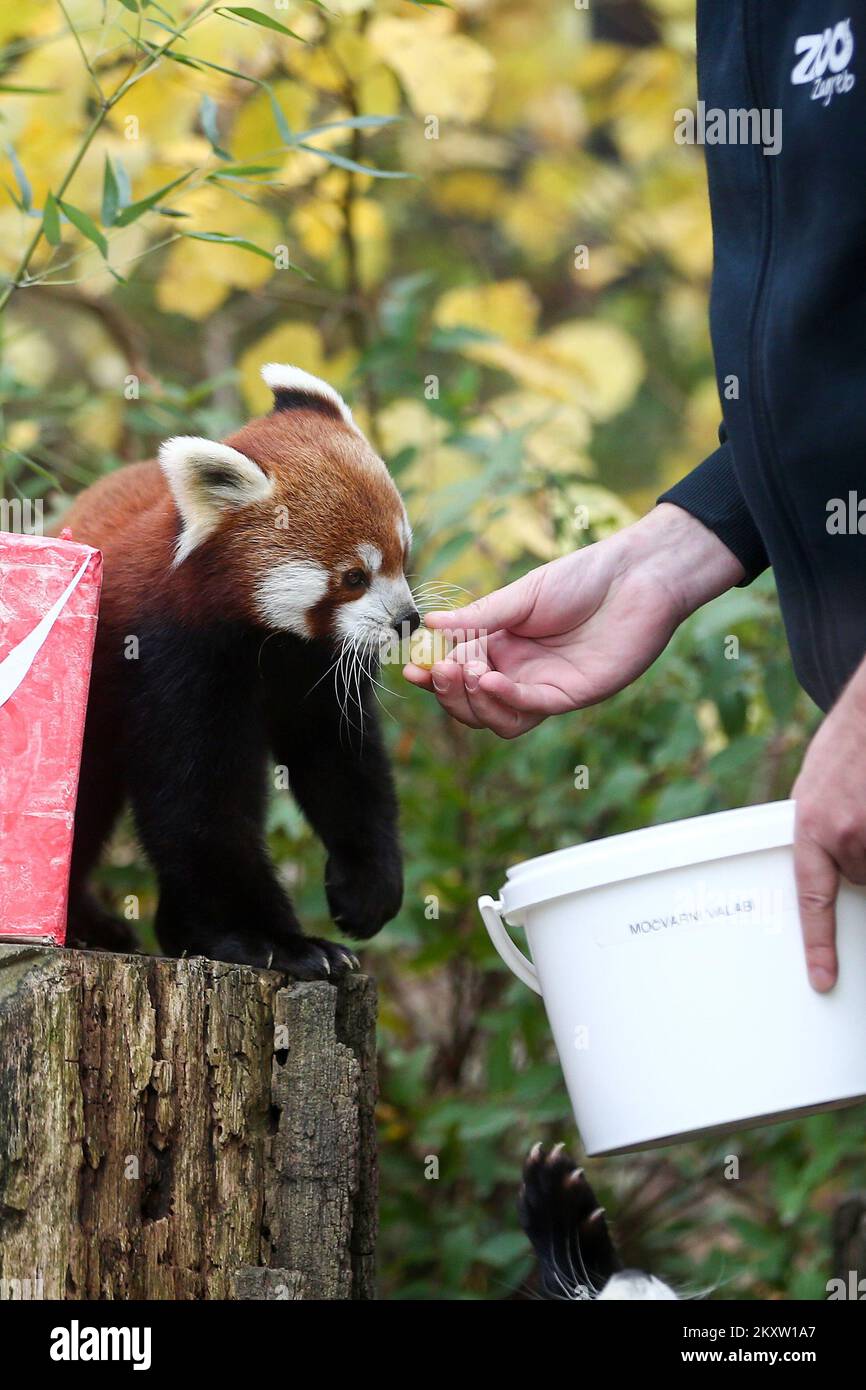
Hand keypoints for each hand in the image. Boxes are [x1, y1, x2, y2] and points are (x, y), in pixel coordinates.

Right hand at [403, 503, 743, 736]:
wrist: (637, 576)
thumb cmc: (584, 578)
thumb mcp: (522, 595)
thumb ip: (479, 617)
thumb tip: (428, 625)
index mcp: (501, 646)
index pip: (458, 674)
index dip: (434, 677)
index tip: (411, 670)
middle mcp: (519, 672)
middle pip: (473, 704)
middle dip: (449, 693)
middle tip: (438, 670)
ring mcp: (545, 687)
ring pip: (499, 720)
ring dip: (475, 703)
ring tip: (465, 673)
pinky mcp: (572, 695)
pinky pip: (532, 709)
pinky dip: (506, 698)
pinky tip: (489, 679)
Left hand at [792, 664, 865, 990]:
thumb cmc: (847, 743)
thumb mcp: (816, 787)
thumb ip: (821, 830)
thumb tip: (832, 867)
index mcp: (813, 825)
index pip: (815, 899)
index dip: (819, 945)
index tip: (823, 979)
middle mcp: (847, 834)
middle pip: (860, 876)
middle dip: (862, 853)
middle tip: (863, 811)